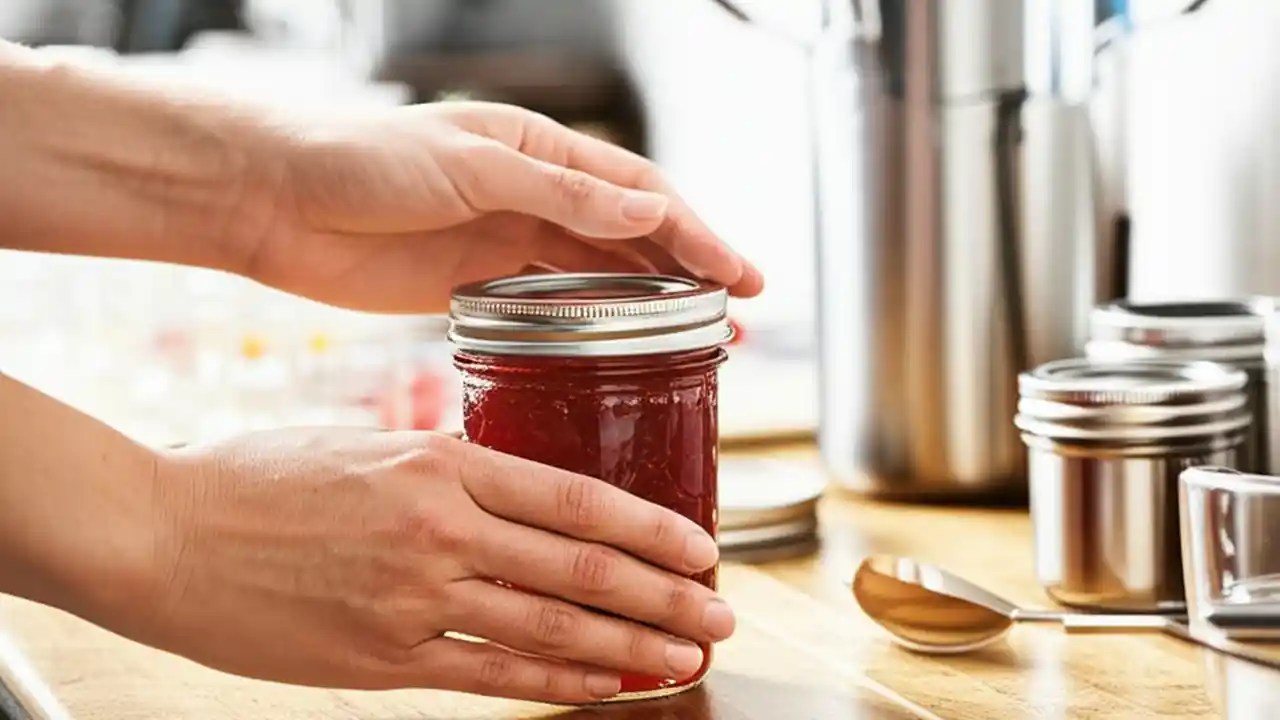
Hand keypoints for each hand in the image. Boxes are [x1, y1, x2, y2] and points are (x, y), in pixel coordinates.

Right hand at [139, 429, 733, 703]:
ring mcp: (415, 596)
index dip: (652, 528)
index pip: (577, 495)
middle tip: (721, 614)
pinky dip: (557, 681)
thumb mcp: (366, 440)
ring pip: (551, 624)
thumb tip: (514, 487)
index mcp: (441, 459)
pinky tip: (603, 688)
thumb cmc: (260, 477)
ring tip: (686, 658)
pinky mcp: (382, 656)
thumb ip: (446, 465)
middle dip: (666, 597)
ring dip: (630, 647)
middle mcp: (441, 527)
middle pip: (583, 566)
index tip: (701, 547)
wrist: (163, 532)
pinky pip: (491, 672)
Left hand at [242, 101, 763, 312]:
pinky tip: (621, 351)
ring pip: (599, 275)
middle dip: (689, 274)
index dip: (698, 233)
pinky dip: (592, 325)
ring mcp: (505, 242)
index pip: (639, 195)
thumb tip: (647, 217)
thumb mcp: (471, 167)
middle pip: (630, 237)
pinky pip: (551, 306)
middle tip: (739, 318)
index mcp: (538, 150)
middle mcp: (532, 194)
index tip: (742, 275)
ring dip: (651, 306)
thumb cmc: (361, 161)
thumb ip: (560, 195)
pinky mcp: (475, 287)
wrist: (275, 201)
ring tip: (699, 343)